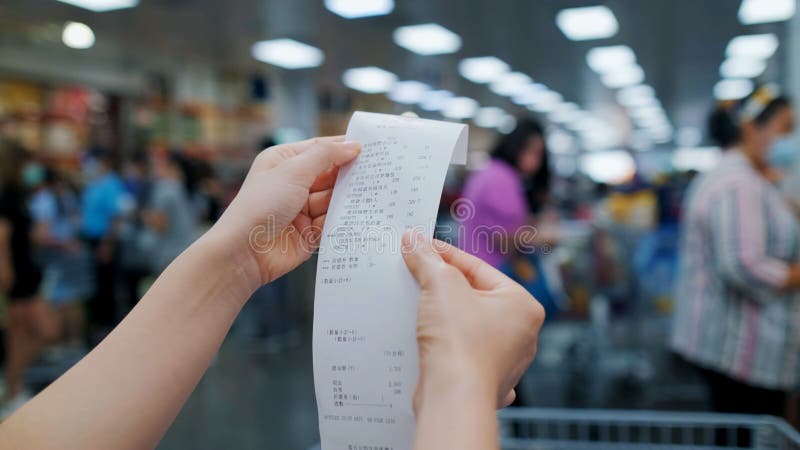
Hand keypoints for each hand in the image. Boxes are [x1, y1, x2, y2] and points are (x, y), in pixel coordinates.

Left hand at [210, 136, 359, 289]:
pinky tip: (360, 215)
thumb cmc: (260, 205)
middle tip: (377, 171)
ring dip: (348, 198)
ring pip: (334, 199)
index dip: (343, 147)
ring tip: (373, 194)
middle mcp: (293, 184)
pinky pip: (333, 222)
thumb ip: (325, 155)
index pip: (320, 149)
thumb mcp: (294, 171)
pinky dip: (343, 219)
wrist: (244, 251)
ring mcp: (302, 209)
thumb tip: (353, 145)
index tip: (370, 147)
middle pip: (330, 175)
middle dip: (349, 174)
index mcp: (284, 162)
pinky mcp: (310, 232)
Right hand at [402, 230, 544, 410]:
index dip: (445, 255)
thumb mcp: (440, 285)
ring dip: (441, 317)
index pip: (478, 269)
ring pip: (467, 326)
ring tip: (415, 304)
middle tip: (415, 273)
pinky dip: (444, 346)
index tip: (421, 247)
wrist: (452, 398)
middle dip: (443, 287)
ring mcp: (504, 361)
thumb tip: (414, 240)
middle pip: (473, 297)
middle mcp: (521, 334)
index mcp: (523, 305)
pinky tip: (426, 339)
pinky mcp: (482, 381)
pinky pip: (460, 354)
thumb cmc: (460, 343)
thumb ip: (427, 259)